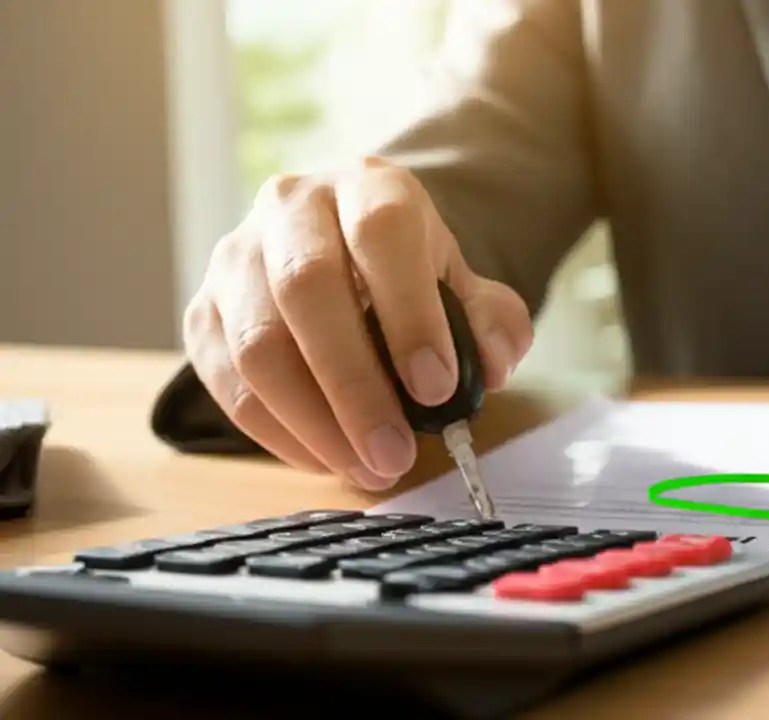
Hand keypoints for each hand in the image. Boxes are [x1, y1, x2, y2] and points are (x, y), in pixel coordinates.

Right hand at [183, 157, 532, 490]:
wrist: (338, 244)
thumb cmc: (403, 270)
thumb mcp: (459, 280)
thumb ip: (490, 319)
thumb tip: (494, 363)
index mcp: (368, 186)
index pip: (381, 234)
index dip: (409, 313)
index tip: (437, 387)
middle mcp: (291, 207)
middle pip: (305, 289)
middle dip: (355, 385)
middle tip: (395, 453)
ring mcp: (236, 257)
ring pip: (257, 344)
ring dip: (315, 423)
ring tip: (367, 468)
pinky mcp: (202, 311)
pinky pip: (227, 382)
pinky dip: (279, 433)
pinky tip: (328, 458)